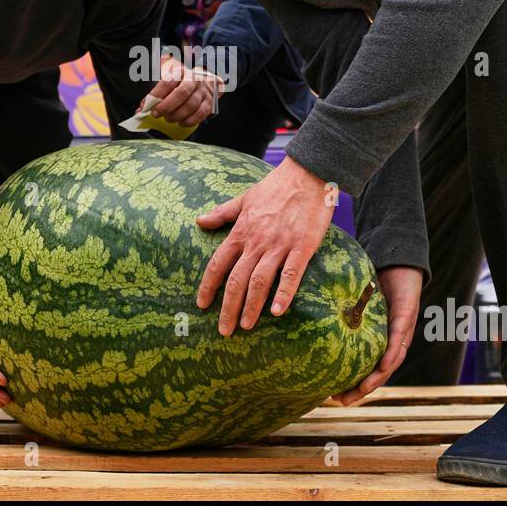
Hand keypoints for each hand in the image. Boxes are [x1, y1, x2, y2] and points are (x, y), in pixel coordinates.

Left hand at [139, 55, 221, 125]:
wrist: (208, 80)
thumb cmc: (183, 83)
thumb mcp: (170, 81)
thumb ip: (156, 94)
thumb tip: (141, 110)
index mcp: (181, 72)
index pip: (167, 82)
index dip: (156, 95)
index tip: (146, 105)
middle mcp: (193, 80)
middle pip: (181, 93)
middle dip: (166, 106)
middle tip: (156, 114)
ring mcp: (203, 91)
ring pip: (190, 105)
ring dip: (177, 115)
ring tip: (168, 119)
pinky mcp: (210, 102)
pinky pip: (200, 114)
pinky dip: (189, 121)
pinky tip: (181, 123)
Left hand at [195, 155, 335, 335]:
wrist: (307, 175)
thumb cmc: (275, 187)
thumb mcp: (244, 198)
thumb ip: (222, 213)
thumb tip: (199, 221)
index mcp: (241, 231)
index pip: (218, 264)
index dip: (208, 286)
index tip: (201, 304)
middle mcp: (256, 242)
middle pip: (236, 280)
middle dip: (227, 308)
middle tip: (223, 330)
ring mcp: (279, 245)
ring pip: (259, 281)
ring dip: (251, 306)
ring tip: (245, 325)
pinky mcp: (302, 247)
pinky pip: (290, 275)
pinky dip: (283, 294)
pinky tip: (277, 312)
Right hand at [332, 265, 422, 405]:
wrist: (398, 258)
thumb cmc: (373, 278)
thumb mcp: (351, 300)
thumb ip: (337, 311)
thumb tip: (305, 313)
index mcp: (377, 337)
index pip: (366, 366)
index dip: (353, 383)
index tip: (334, 395)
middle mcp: (391, 338)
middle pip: (379, 371)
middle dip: (361, 388)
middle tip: (342, 401)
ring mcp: (401, 329)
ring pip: (391, 361)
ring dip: (377, 377)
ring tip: (361, 389)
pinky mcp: (407, 315)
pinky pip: (399, 338)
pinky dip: (392, 353)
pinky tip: (384, 365)